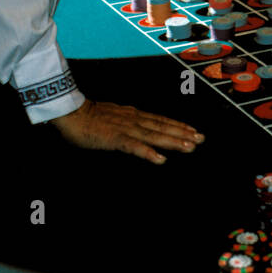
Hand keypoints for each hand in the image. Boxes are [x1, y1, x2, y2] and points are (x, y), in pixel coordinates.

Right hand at [49, 99, 203, 163]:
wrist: (71, 113)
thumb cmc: (89, 117)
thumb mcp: (114, 117)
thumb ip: (127, 123)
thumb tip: (139, 128)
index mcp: (133, 115)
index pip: (160, 120)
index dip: (178, 126)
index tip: (193, 131)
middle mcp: (134, 120)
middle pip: (162, 127)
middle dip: (183, 133)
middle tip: (201, 139)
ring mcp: (125, 128)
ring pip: (154, 136)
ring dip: (172, 141)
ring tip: (189, 147)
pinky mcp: (115, 138)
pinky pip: (134, 147)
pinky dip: (148, 153)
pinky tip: (160, 160)